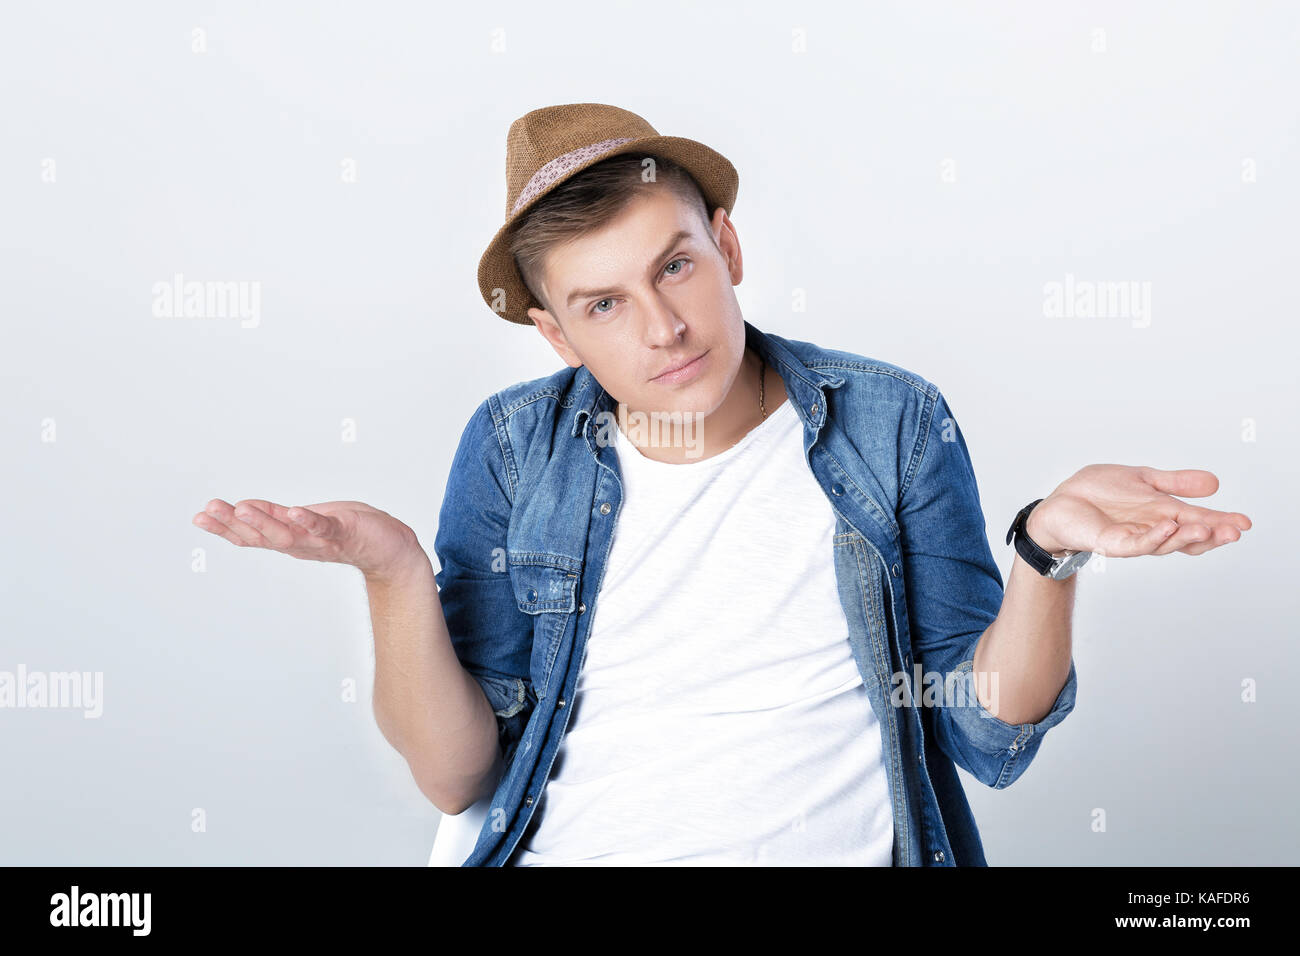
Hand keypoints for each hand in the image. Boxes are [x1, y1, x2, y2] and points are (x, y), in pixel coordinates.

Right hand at [192, 498, 423, 579]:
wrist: (390, 550)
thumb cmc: (347, 531)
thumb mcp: (304, 520)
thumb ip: (276, 516)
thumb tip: (243, 508)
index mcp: (289, 538)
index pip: (252, 534)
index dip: (225, 526)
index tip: (200, 515)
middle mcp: (301, 543)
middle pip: (262, 536)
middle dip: (234, 523)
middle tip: (208, 511)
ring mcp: (323, 539)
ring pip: (288, 534)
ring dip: (264, 522)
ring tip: (242, 508)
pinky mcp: (346, 531)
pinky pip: (325, 527)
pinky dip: (310, 521)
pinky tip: (295, 512)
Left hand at [1024, 464, 1251, 557]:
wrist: (1059, 502)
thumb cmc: (1098, 492)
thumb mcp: (1144, 479)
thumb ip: (1176, 482)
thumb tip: (1215, 483)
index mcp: (1162, 514)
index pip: (1197, 521)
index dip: (1220, 523)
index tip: (1245, 522)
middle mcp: (1151, 530)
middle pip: (1187, 537)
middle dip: (1212, 535)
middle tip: (1235, 531)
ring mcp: (1133, 538)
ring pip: (1165, 543)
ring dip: (1187, 537)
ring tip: (1207, 529)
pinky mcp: (1111, 543)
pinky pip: (1136, 544)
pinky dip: (1153, 537)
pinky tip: (1168, 527)